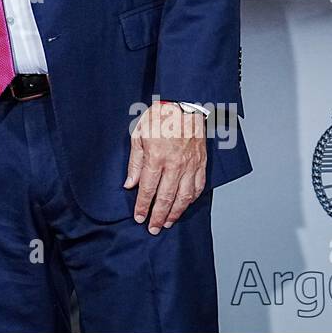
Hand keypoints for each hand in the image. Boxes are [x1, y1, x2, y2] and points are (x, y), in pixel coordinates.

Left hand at [123, 102, 206, 234]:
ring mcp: (191, 165)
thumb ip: (135, 162)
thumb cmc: (159, 117)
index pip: (148, 189)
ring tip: (167, 222)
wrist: (184, 104)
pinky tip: (185, 206)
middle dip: (158, 216)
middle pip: (166, 197)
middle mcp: (175, 164)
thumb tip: (130, 184)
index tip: (139, 217)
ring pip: (184, 196)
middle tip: (152, 228)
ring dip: (176, 212)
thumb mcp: (138, 135)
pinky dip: (191, 200)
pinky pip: (198, 187)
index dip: (143, 206)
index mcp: (157, 157)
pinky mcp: (201, 163)